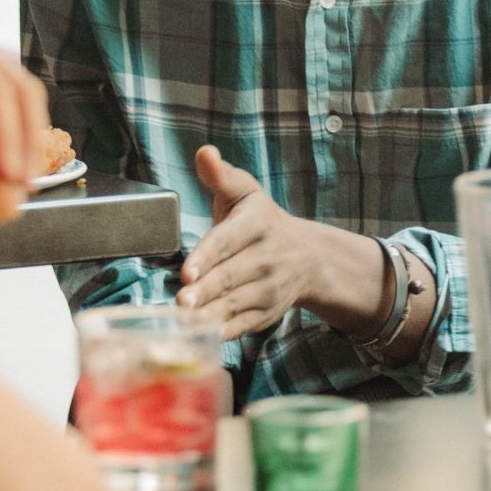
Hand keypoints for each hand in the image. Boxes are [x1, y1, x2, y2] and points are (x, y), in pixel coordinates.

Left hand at [178, 147, 386, 341]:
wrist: (310, 258)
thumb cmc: (262, 223)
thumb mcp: (245, 193)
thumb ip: (221, 176)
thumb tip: (204, 153)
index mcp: (257, 224)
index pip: (228, 241)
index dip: (207, 257)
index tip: (187, 271)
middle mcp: (267, 258)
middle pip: (230, 277)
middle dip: (205, 291)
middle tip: (181, 301)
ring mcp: (269, 289)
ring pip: (236, 304)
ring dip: (208, 315)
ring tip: (183, 322)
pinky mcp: (266, 314)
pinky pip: (243, 326)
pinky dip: (220, 333)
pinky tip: (198, 337)